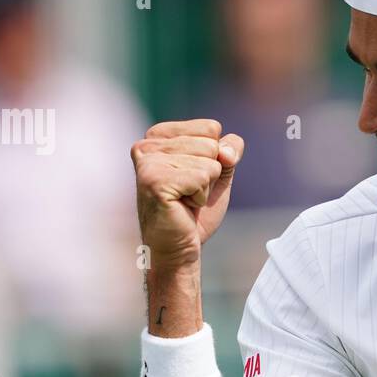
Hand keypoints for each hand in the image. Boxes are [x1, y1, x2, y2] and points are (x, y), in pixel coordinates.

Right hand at [132, 119, 244, 269]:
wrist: (178, 248)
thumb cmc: (195, 211)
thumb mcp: (219, 172)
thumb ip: (230, 150)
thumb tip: (225, 152)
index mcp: (158, 135)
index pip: (211, 128)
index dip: (215, 158)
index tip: (193, 178)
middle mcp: (146, 144)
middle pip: (211, 144)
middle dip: (210, 174)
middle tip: (188, 193)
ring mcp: (148, 162)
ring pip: (209, 162)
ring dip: (204, 187)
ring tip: (184, 200)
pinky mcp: (154, 181)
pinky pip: (202, 178)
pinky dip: (200, 197)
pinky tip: (182, 206)